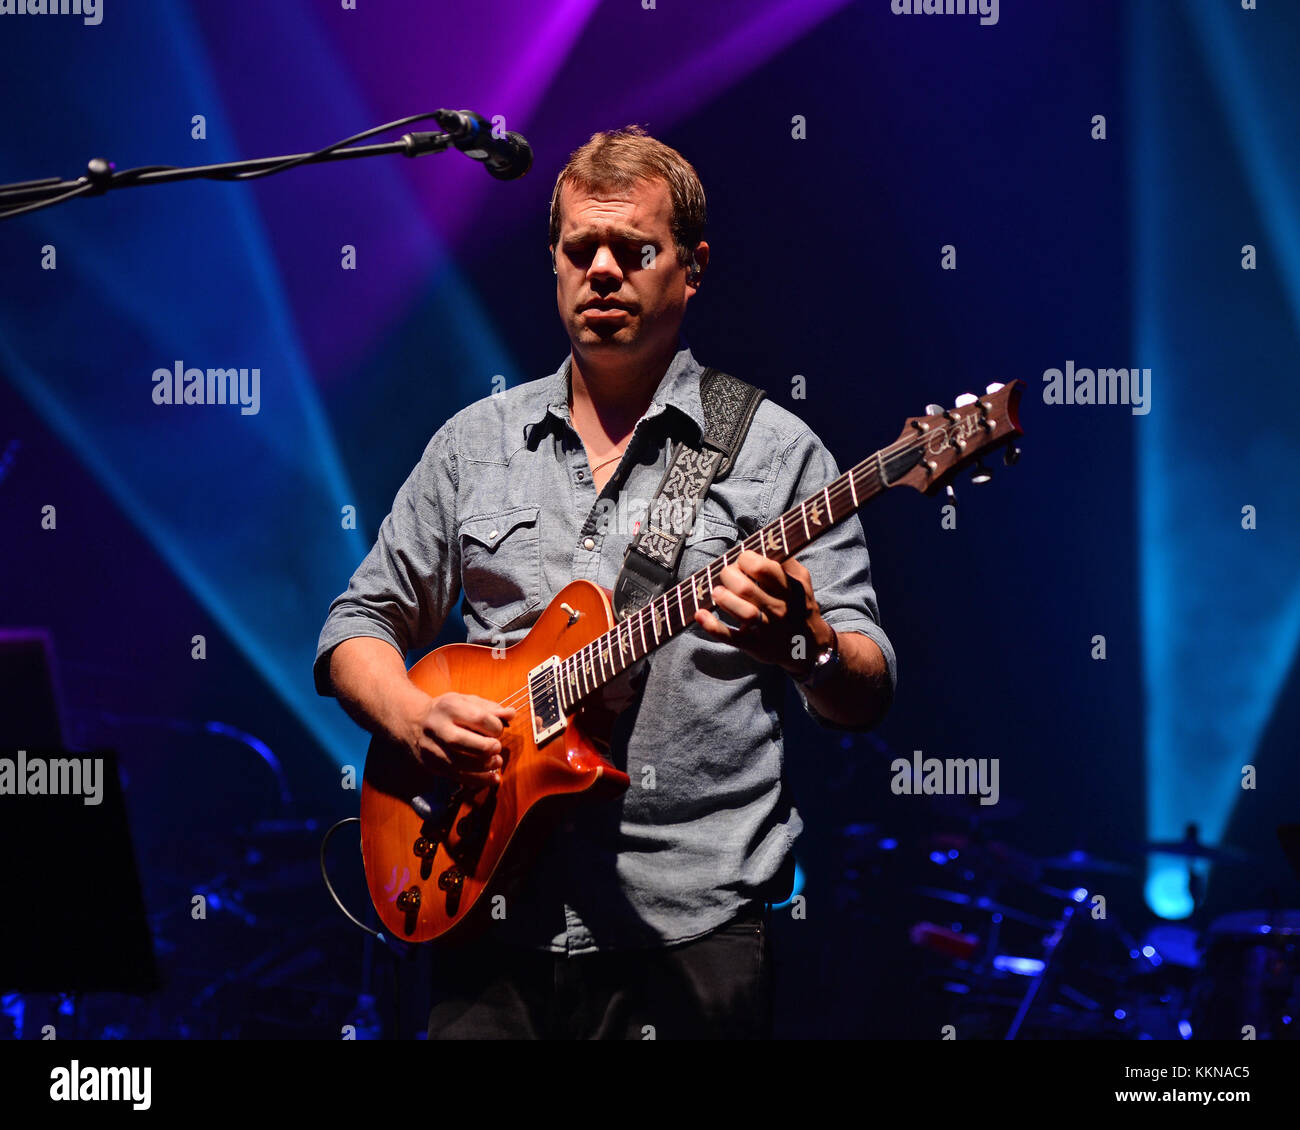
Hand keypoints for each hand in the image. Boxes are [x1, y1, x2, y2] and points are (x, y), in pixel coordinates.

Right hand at [392, 689, 515, 785]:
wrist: (414, 722)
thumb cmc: (447, 711)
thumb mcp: (466, 701)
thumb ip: (490, 708)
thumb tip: (510, 714)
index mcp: (448, 706)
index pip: (477, 718)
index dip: (494, 726)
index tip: (499, 729)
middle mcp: (437, 727)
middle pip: (461, 741)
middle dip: (485, 748)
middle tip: (497, 748)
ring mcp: (431, 748)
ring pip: (457, 763)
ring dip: (483, 767)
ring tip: (496, 763)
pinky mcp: (432, 765)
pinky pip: (456, 776)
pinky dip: (477, 780)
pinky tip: (491, 778)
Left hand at [693, 550, 831, 674]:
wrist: (810, 647)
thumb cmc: (798, 607)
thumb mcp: (801, 582)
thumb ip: (785, 562)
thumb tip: (764, 540)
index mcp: (790, 588)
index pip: (763, 568)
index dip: (745, 559)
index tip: (742, 561)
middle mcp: (778, 608)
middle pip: (746, 588)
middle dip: (729, 575)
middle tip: (727, 575)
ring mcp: (766, 628)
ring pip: (742, 613)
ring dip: (724, 599)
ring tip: (717, 592)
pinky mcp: (753, 644)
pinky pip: (730, 637)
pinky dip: (712, 626)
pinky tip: (700, 614)